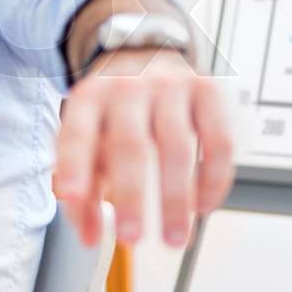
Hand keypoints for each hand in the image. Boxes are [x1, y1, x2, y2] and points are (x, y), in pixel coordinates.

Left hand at [51, 47, 234, 247]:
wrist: (146, 52)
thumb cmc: (111, 110)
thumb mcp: (85, 137)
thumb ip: (82, 188)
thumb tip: (88, 238)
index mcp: (88, 98)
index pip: (76, 133)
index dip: (74, 166)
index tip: (74, 198)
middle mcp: (127, 88)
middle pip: (130, 145)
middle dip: (131, 196)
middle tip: (131, 239)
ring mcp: (170, 86)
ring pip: (176, 147)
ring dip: (175, 199)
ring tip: (173, 238)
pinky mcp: (207, 91)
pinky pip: (217, 141)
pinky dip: (213, 179)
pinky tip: (203, 207)